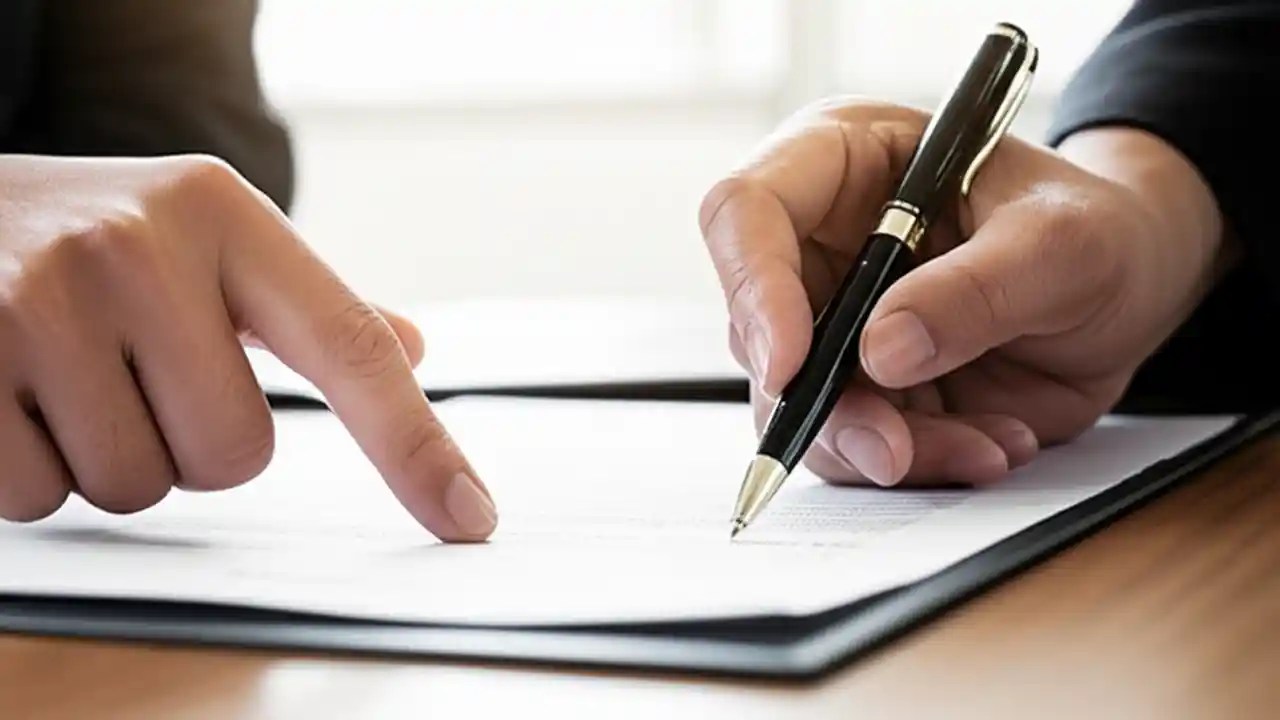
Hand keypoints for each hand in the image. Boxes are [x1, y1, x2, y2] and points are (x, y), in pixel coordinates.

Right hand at [0, 154, 495, 539]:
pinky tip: (8, 394)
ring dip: (109, 457)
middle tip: (133, 373)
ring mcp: (37, 301)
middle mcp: (135, 246)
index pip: (348, 347)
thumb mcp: (198, 234)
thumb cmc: (86, 233)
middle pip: (233, 455)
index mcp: (218, 212)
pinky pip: (39, 498)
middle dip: (190, 443)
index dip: (416, 445)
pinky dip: (30, 472)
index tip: (471, 515)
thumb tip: (412, 345)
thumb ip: (303, 302)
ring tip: (65, 374)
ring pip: (137, 487)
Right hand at [699, 99, 1231, 486]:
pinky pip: (854, 446)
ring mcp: (835, 323)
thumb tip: (880, 352)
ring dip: (883, 445)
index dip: (752, 287)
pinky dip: (921, 461)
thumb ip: (972, 291)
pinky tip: (989, 443)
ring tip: (983, 444)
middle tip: (895, 449)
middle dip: (826, 404)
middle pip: (758, 330)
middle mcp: (818, 245)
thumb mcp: (1060, 243)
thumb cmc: (1097, 231)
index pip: (746, 212)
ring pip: (800, 406)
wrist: (1131, 287)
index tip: (793, 365)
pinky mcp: (864, 389)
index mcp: (841, 165)